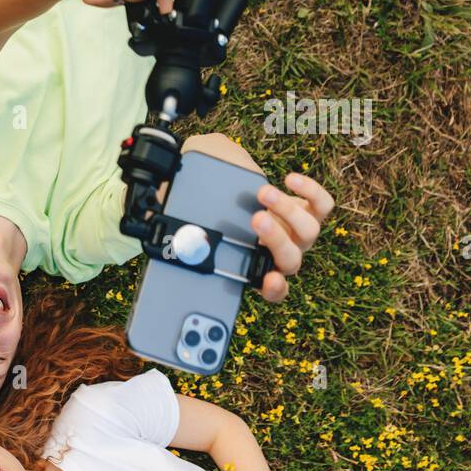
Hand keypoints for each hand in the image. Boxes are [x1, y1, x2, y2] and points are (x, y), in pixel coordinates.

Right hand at [180, 133, 335, 302]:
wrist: (235, 192)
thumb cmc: (213, 213)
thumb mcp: (192, 222)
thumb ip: (176, 229)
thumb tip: (147, 224)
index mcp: (259, 268)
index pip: (274, 290)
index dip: (274, 288)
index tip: (268, 279)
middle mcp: (283, 256)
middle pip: (291, 258)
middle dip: (275, 237)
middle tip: (255, 218)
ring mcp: (300, 234)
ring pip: (309, 231)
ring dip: (288, 212)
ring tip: (263, 193)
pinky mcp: (310, 209)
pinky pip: (322, 205)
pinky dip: (310, 191)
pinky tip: (289, 180)